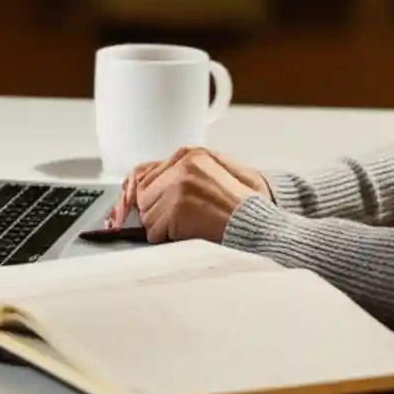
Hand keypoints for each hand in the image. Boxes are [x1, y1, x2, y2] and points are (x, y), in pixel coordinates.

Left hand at [106, 147, 269, 228]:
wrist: (257, 223)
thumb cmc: (237, 206)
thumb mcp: (209, 175)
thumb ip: (178, 175)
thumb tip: (137, 190)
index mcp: (189, 155)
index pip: (144, 174)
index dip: (141, 197)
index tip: (136, 210)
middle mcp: (182, 165)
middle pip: (143, 196)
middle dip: (156, 213)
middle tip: (178, 221)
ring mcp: (179, 186)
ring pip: (147, 215)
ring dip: (162, 228)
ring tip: (188, 226)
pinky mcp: (178, 208)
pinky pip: (155, 232)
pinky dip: (168, 239)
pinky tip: (189, 233)